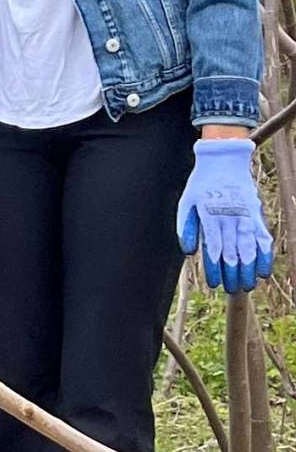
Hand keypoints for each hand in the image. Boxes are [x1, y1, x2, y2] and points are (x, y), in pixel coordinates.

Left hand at [177, 136, 275, 293]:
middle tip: (232, 290)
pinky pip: (263, 237)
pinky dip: (265, 255)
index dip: (216, 268)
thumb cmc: (201, 185)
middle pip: (234, 250)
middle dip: (233, 273)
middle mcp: (231, 217)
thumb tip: (191, 252)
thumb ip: (187, 228)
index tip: (215, 284)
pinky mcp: (256, 213)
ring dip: (249, 268)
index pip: (214, 248)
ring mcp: (246, 215)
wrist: (224, 161)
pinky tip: (264, 270)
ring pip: (250, 246)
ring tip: (248, 286)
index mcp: (211, 216)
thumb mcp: (186, 203)